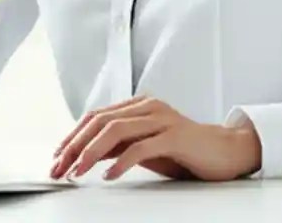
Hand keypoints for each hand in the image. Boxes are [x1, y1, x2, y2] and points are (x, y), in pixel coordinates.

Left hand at [49, 96, 260, 181]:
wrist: (224, 151)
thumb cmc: (183, 150)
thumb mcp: (142, 147)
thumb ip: (116, 146)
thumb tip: (83, 155)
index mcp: (137, 105)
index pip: (95, 116)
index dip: (72, 136)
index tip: (57, 157)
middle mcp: (147, 107)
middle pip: (100, 121)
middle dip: (75, 145)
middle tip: (60, 167)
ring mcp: (162, 119)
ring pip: (116, 130)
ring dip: (91, 153)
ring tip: (78, 171)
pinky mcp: (175, 136)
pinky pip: (142, 147)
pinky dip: (122, 161)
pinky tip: (110, 175)